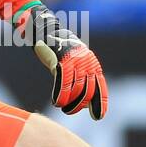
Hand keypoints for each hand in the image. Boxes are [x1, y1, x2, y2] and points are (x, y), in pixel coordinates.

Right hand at [17, 3, 107, 119]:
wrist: (45, 29)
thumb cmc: (57, 50)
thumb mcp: (72, 65)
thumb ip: (78, 80)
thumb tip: (84, 103)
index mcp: (92, 64)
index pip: (100, 87)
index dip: (100, 103)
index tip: (98, 117)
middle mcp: (86, 62)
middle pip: (88, 91)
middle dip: (79, 106)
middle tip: (69, 111)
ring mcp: (76, 61)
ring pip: (76, 89)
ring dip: (69, 103)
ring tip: (62, 107)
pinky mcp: (63, 59)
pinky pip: (64, 82)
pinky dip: (60, 95)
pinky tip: (57, 102)